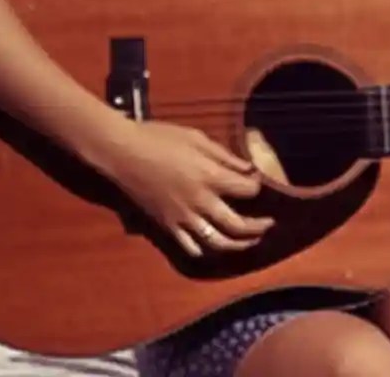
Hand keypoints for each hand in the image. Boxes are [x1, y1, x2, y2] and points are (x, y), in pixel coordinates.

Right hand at [98, 121, 273, 256]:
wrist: (120, 153)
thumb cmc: (158, 138)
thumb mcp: (196, 138)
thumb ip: (224, 155)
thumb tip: (247, 168)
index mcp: (210, 176)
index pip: (247, 190)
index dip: (257, 188)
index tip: (258, 184)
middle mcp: (200, 201)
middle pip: (239, 225)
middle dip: (259, 227)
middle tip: (269, 224)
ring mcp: (183, 217)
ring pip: (218, 242)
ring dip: (239, 245)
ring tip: (250, 241)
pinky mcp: (167, 226)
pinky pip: (190, 246)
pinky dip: (205, 250)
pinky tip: (213, 246)